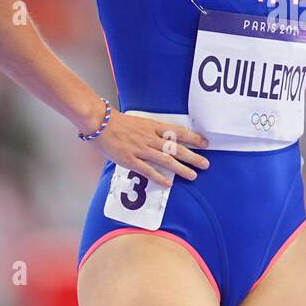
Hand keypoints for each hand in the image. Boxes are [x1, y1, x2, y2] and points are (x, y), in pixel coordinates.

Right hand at [85, 110, 209, 187]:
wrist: (100, 122)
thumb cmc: (118, 122)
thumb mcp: (141, 122)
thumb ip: (153, 130)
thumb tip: (168, 138)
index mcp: (153, 126)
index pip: (178, 132)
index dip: (193, 138)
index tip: (205, 143)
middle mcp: (150, 138)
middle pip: (176, 148)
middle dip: (193, 157)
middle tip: (206, 164)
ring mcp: (140, 149)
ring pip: (166, 160)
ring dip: (181, 169)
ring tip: (193, 175)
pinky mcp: (130, 160)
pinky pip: (147, 171)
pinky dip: (159, 177)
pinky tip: (169, 184)